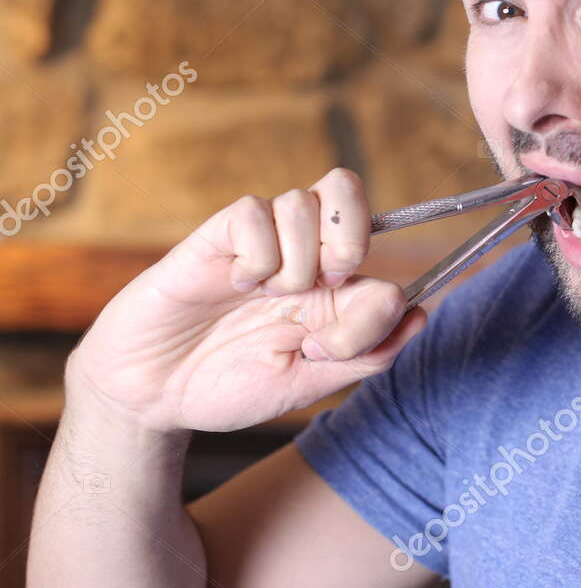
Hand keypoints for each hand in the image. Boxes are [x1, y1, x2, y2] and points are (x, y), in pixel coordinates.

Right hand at [68, 168, 425, 433]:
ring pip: (301, 201)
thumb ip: (367, 354)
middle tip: (324, 285)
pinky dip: (253, 254)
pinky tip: (233, 284)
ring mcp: (260, 244)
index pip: (385, 264)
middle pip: (347, 189)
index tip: (332, 348)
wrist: (152, 397)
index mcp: (333, 293)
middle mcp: (303, 258)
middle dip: (348, 238)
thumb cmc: (228, 388)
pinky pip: (251, 211)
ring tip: (264, 296)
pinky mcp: (215, 239)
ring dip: (294, 259)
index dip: (378, 306)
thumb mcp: (307, 384)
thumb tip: (421, 314)